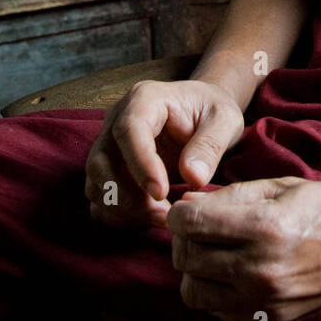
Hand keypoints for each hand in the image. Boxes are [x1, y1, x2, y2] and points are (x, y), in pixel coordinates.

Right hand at [84, 79, 244, 228]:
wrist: (202, 111)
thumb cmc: (212, 110)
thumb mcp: (225, 120)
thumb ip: (210, 146)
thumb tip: (193, 178)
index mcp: (144, 99)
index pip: (129, 130)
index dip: (140, 165)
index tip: (161, 193)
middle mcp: (117, 120)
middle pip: (102, 161)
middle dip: (128, 196)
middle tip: (163, 215)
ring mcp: (109, 144)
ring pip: (96, 182)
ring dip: (122, 209)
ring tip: (161, 219)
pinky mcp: (109, 168)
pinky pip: (99, 196)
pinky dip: (117, 214)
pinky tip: (146, 221)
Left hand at [166, 177, 320, 320]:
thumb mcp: (284, 186)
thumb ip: (231, 195)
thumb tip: (188, 202)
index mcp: (264, 229)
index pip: (188, 224)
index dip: (180, 212)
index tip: (190, 209)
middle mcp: (261, 271)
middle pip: (184, 259)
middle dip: (184, 239)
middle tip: (201, 229)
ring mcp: (267, 304)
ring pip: (193, 293)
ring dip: (196, 272)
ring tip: (216, 255)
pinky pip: (220, 314)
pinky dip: (219, 294)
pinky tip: (238, 275)